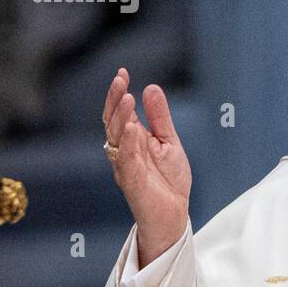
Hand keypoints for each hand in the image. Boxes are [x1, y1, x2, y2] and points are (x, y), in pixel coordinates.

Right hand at [102, 68, 191, 264]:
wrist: (174, 214)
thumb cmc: (168, 180)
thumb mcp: (169, 142)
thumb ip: (160, 117)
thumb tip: (151, 87)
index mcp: (132, 140)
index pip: (120, 112)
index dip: (118, 93)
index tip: (122, 72)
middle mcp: (124, 151)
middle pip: (113, 122)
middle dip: (115, 100)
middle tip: (121, 80)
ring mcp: (126, 166)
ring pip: (116, 138)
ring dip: (120, 118)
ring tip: (127, 97)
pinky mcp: (132, 182)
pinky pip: (126, 160)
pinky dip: (128, 144)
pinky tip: (132, 128)